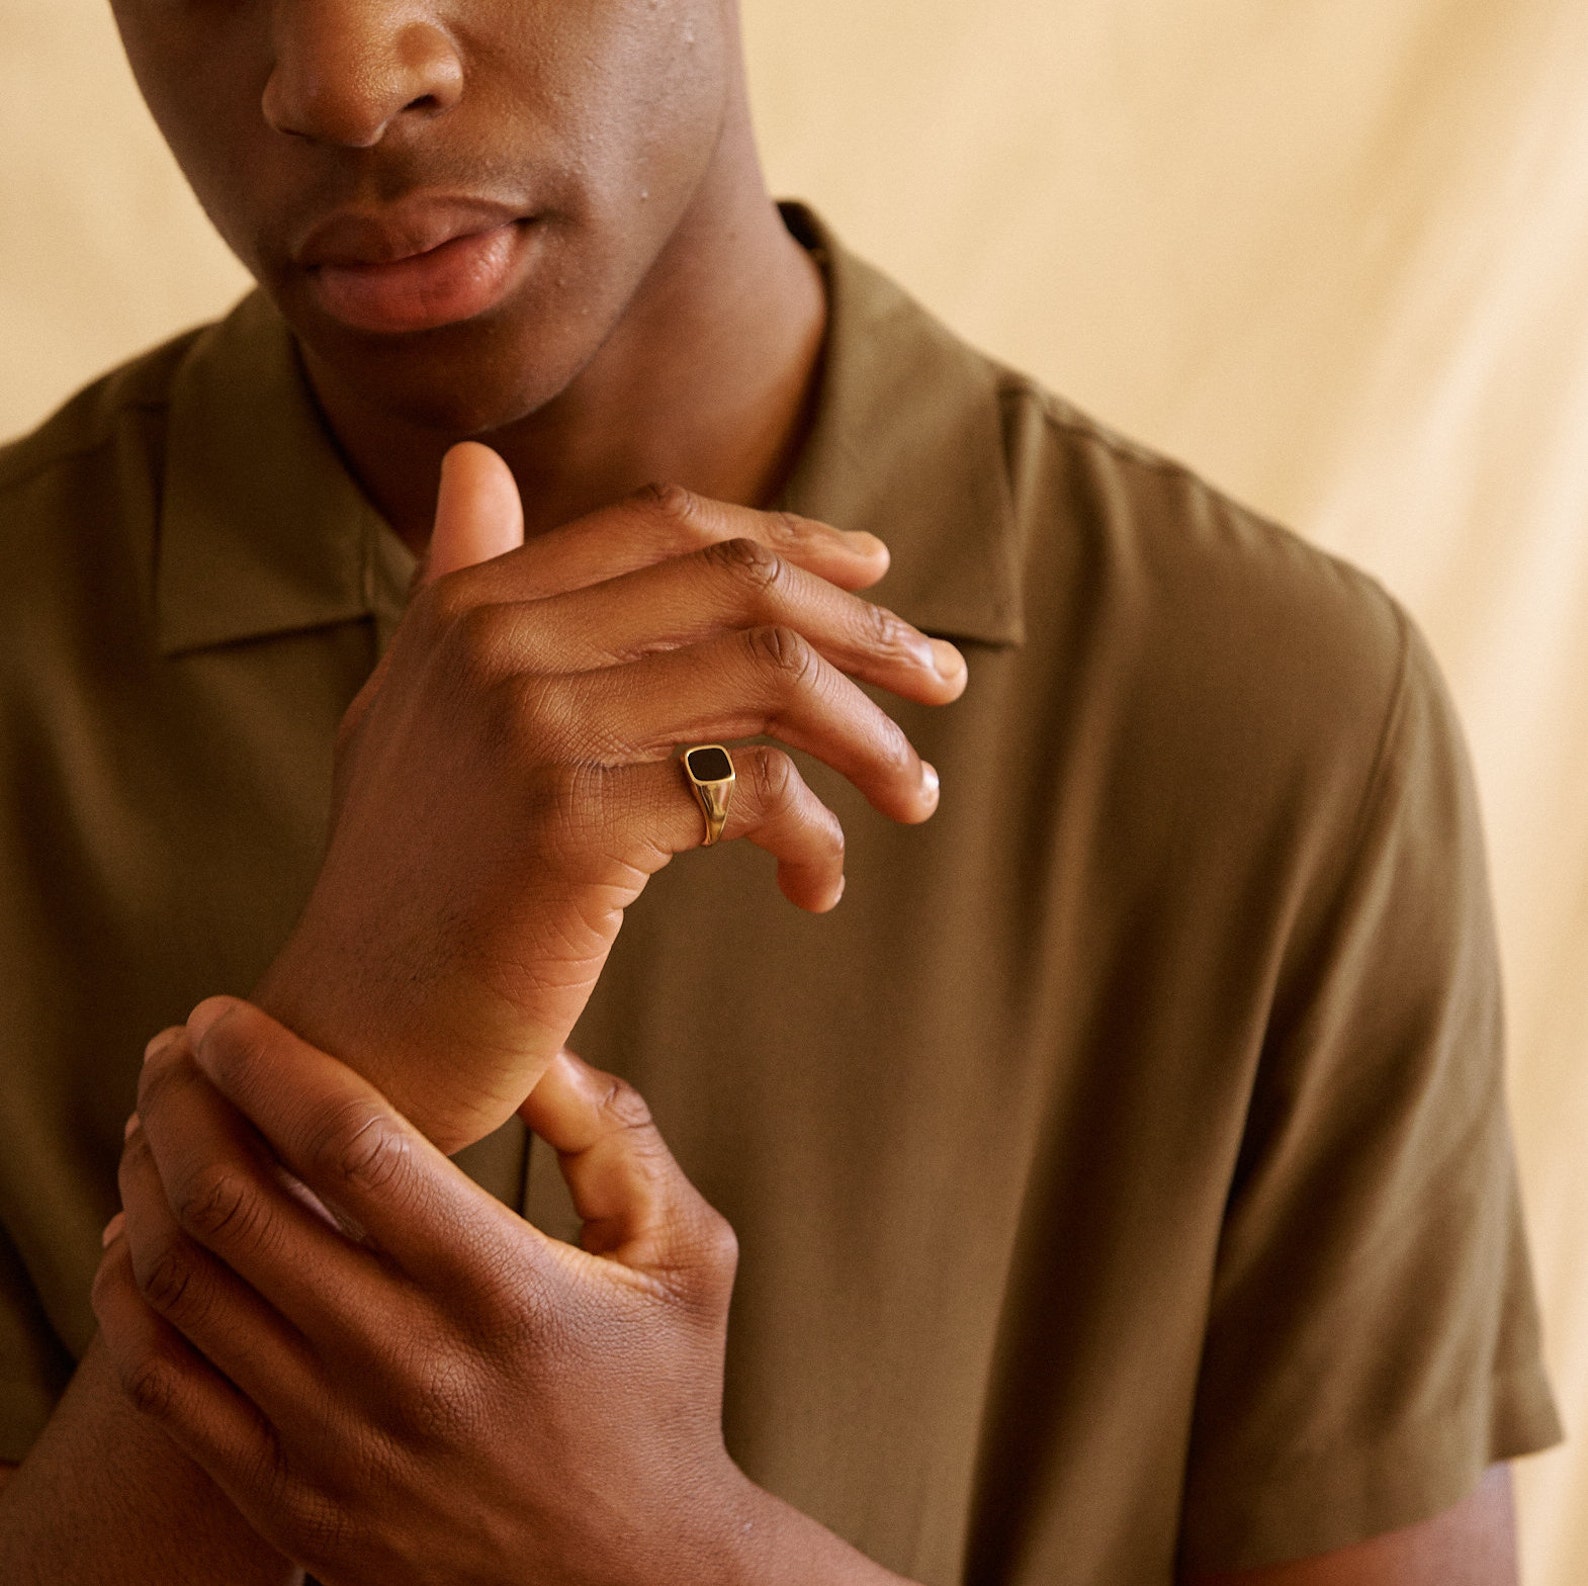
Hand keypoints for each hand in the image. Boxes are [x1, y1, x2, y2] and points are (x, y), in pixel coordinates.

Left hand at [95, 999, 770, 1585]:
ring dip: (146, 1183)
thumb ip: (615, 1132)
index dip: (267, 1062)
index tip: (228, 1016)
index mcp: (500, 1287)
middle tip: (178, 1052)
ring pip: (184, 1284)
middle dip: (182, 1102)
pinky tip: (137, 1241)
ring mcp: (333, 1443)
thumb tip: (535, 1045)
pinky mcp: (289, 1500)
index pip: (348, 1144)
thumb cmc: (661, 1398)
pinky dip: (127, 1297)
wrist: (630, 1583)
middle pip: (237, 1201)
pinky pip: (164, 1382)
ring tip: (155, 1127)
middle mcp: (403, 1364)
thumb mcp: (682, 1249)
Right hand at [258, 445, 965, 1150]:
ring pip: (768, 678)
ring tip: (916, 793)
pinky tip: (817, 887)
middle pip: (740, 584)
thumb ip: (457, 585)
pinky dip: (813, 838)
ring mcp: (532, 728)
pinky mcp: (573, 827)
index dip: (790, 540)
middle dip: (865, 628)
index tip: (877, 575)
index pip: (668, 526)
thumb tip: (472, 461)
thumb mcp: (416, 712)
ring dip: (870, 736)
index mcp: (473, 604)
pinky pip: (754, 795)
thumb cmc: (409, 882)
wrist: (356, 1039)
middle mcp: (497, 642)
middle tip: (941, 680)